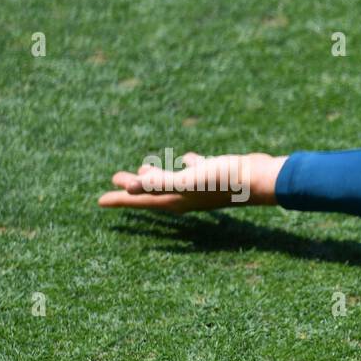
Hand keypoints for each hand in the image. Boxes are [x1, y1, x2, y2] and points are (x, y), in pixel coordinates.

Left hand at [99, 152, 286, 211]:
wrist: (260, 179)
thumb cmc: (224, 181)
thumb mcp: (188, 181)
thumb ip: (158, 183)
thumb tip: (127, 188)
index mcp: (177, 199)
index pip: (141, 201)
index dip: (119, 200)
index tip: (99, 201)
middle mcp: (188, 196)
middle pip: (153, 193)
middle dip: (133, 189)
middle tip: (114, 180)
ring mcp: (202, 187)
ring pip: (173, 183)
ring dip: (158, 178)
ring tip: (145, 170)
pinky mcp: (216, 176)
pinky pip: (194, 172)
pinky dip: (187, 166)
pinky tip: (187, 159)